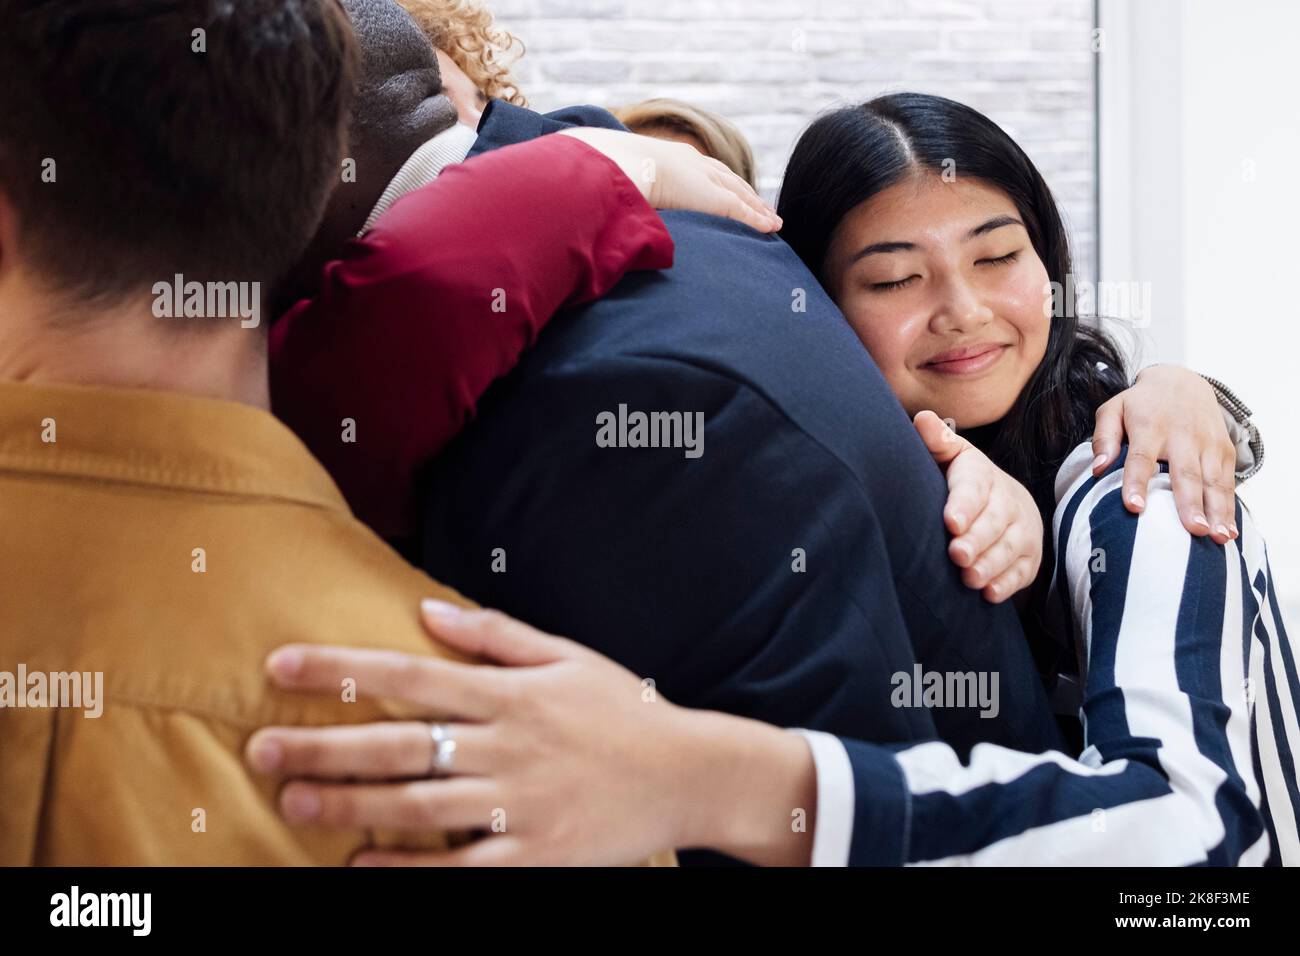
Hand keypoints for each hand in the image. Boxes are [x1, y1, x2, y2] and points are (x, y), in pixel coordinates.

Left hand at [246, 603, 693, 865]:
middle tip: (261, 752)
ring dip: (349, 805)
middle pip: (398, 744)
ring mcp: (519, 803)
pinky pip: (459, 866)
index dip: (341, 669)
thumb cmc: (625, 710)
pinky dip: (408, 869)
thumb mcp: (567, 656)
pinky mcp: (533, 855)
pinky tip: (360, 866)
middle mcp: (507, 745)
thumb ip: (495, 634)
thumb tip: (424, 608)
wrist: (689, 774)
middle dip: (323, 746)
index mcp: (510, 693)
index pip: (410, 673)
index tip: (281, 666)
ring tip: (294, 802)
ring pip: (417, 804)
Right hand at [556, 126, 780, 232]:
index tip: (731, 192)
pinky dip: (757, 219)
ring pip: (739, 194)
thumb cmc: (607, 174)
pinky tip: (772, 227)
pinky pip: (741, 210)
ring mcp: (703, 178)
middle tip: (762, 207)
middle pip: (728, 179)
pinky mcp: (712, 197)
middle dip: (746, 193)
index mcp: (669, 157)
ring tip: (772, 221)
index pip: (703, 171)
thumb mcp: (616, 184)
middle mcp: (692, 163)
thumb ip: (619, 195)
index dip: (719, 182)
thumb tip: (603, 211)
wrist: (614, 164)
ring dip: (757, 208)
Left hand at [914, 410, 1042, 602]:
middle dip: (977, 539)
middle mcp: (1009, 501)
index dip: (964, 504)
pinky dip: (1008, 584)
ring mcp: (1023, 530)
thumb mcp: (953, 457)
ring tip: (970, 578)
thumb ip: (938, 442)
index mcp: (983, 475)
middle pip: (995, 522)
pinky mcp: (1030, 558)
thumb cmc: (965, 481)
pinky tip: (990, 594)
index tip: (950, 521)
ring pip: (1011, 548)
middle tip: (958, 555)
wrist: (1006, 502)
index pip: (975, 488)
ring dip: (990, 565)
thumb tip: (922, 419)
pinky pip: (1023, 572)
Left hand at [1090, 365, 1237, 542]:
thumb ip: (1104, 437)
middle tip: (1193, 530)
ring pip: (1213, 481)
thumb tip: (1096, 468)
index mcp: (1149, 427)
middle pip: (1186, 473)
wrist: (1182, 381)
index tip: (1135, 507)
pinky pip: (1227, 482)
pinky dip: (1229, 507)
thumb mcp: (1113, 409)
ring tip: (1217, 538)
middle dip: (1190, 503)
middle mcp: (1182, 436)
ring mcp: (1207, 444)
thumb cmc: (1141, 404)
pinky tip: (1229, 531)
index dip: (1137, 483)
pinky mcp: (1224, 451)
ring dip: (1217, 510)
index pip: (1141, 458)